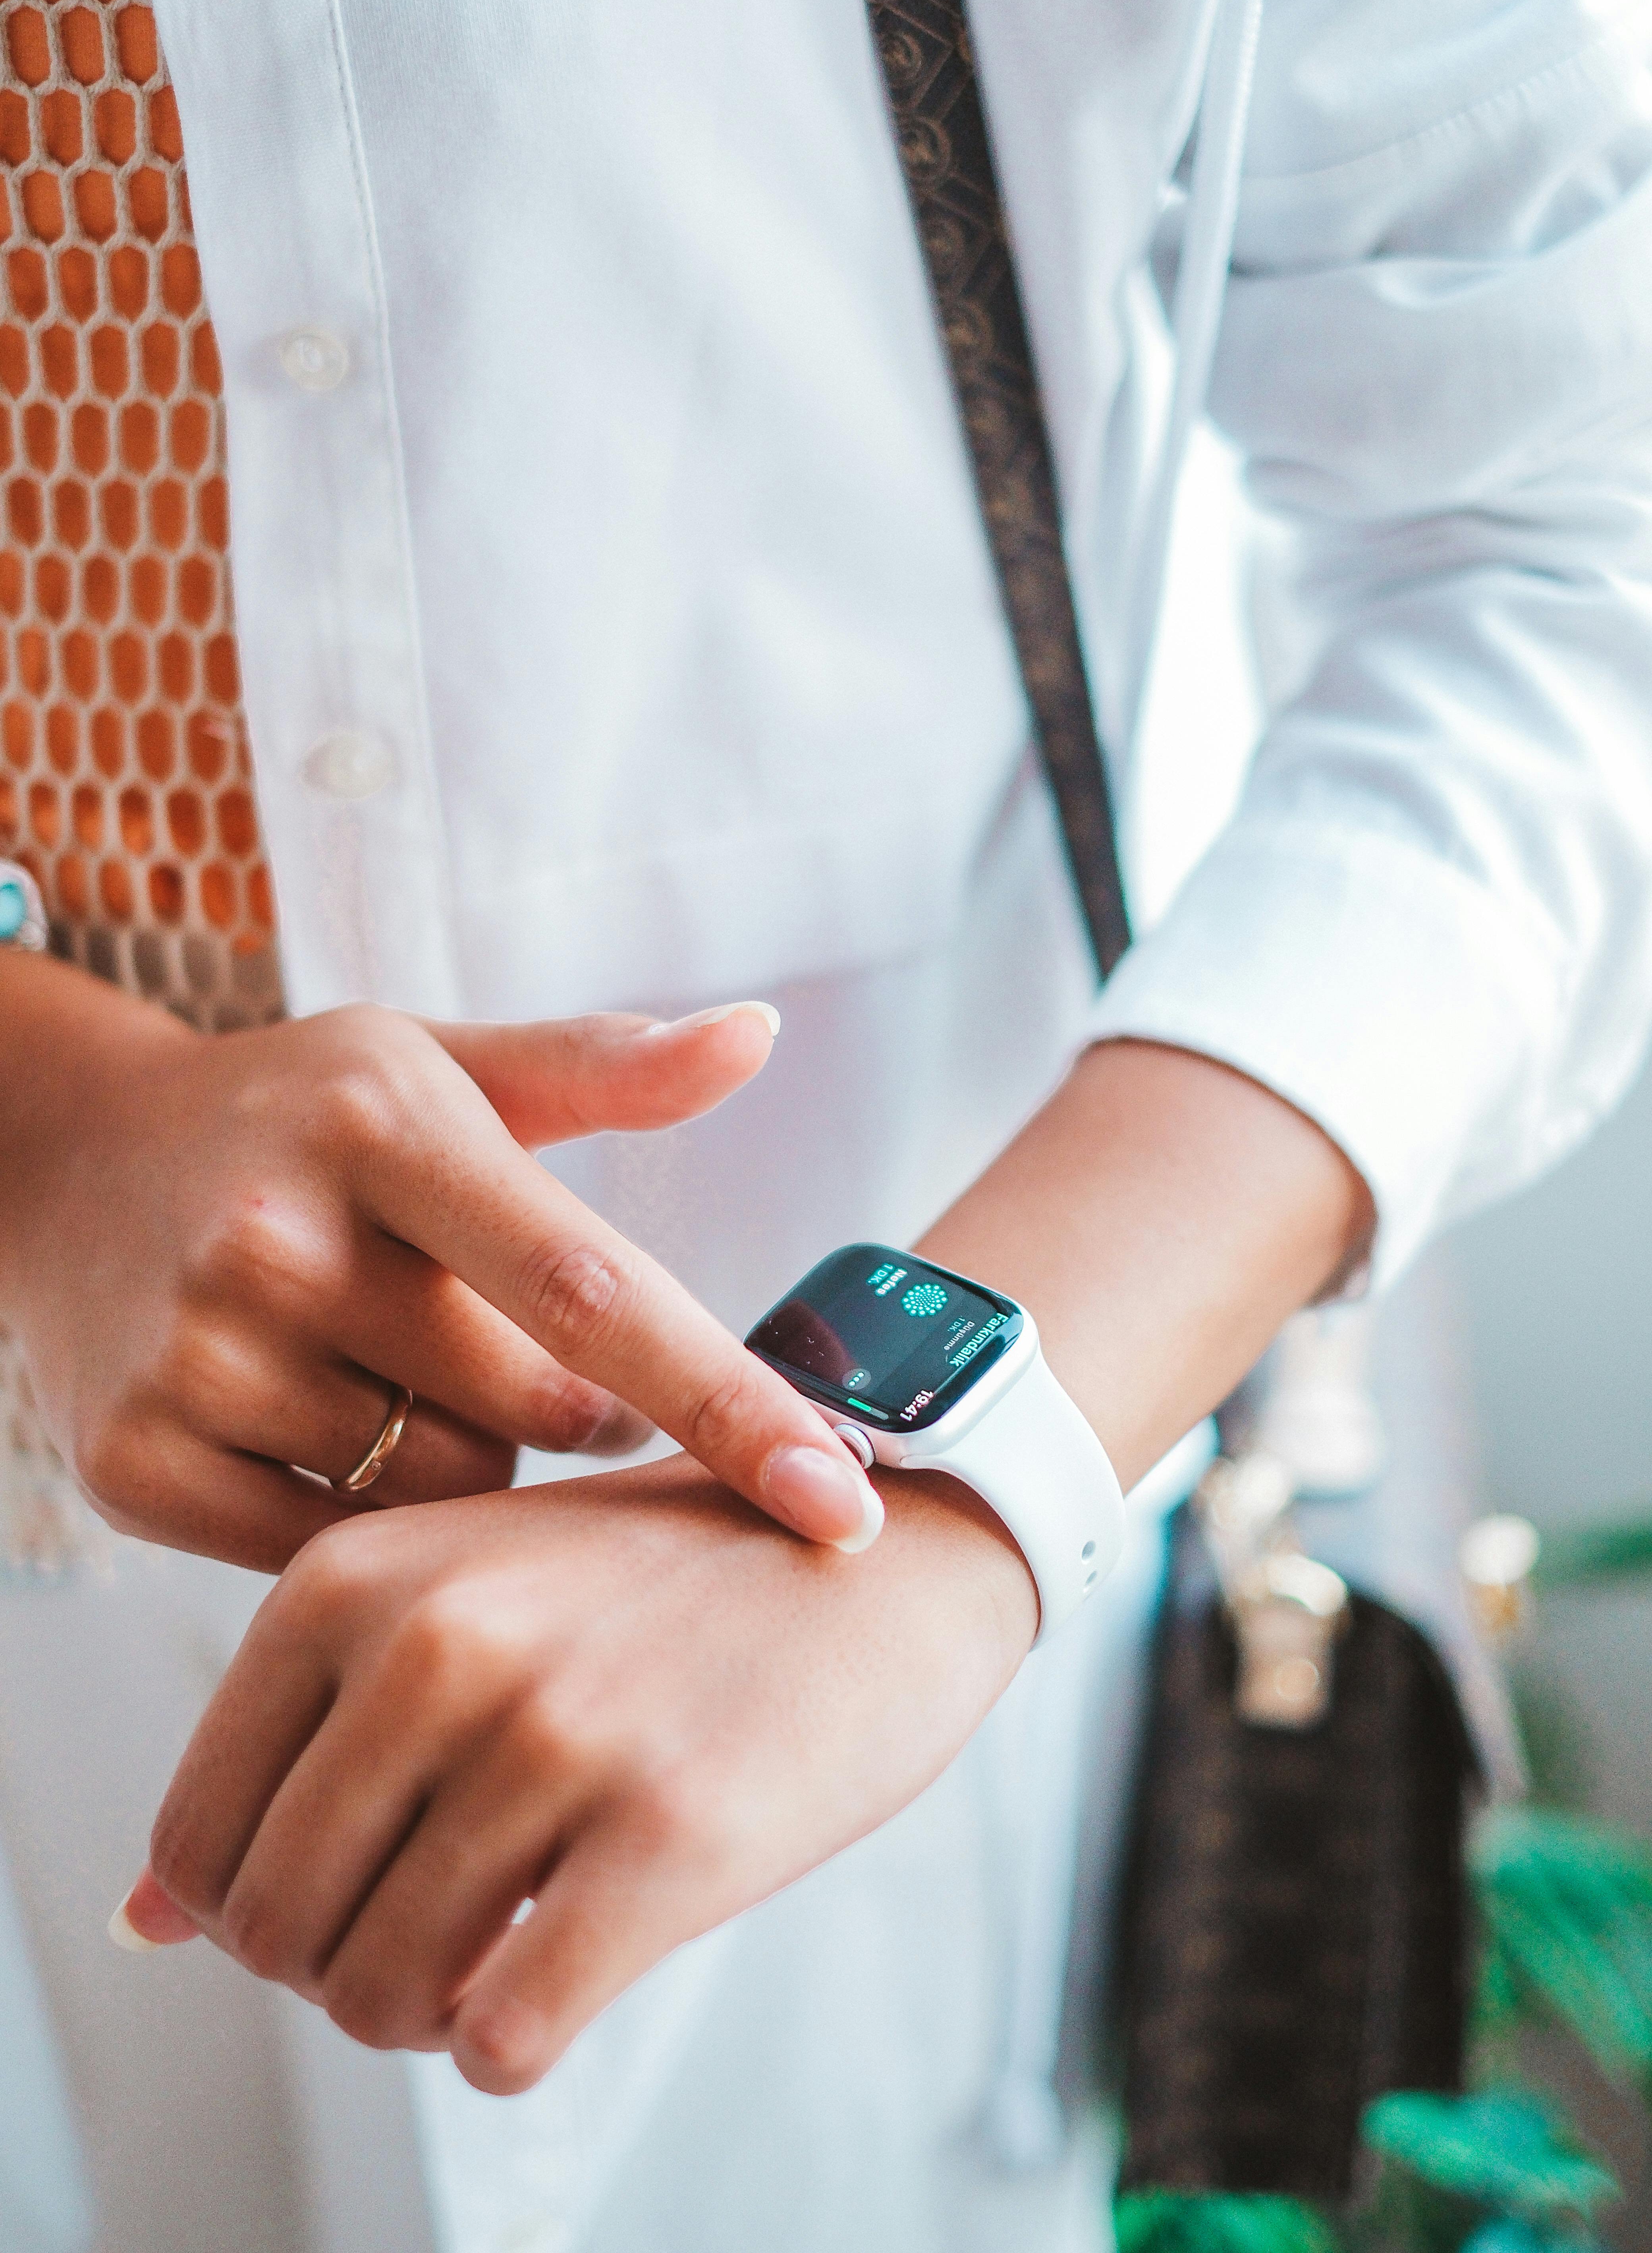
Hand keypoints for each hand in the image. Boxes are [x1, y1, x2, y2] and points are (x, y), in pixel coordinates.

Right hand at [0, 954, 881, 1570]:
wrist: (72, 1162)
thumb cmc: (306, 1114)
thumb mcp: (442, 1061)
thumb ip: (604, 1063)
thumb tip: (760, 1032)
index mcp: (383, 1125)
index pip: (592, 1287)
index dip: (730, 1401)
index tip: (845, 1498)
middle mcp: (278, 1233)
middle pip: (532, 1414)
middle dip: (563, 1407)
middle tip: (490, 1338)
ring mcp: (194, 1356)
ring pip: (441, 1489)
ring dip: (459, 1454)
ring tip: (383, 1363)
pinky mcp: (133, 1463)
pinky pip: (330, 1548)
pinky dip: (358, 1508)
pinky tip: (314, 1419)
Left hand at [117, 1456, 1036, 2089]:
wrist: (893, 1538)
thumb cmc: (665, 1581)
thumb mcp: (455, 1596)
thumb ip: (298, 1739)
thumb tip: (140, 1924)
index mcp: (356, 1578)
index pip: (195, 1839)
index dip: (255, 1908)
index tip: (353, 1890)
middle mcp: (438, 1644)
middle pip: (274, 1931)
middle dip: (340, 1970)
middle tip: (439, 1932)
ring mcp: (555, 1736)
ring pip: (379, 1996)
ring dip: (429, 2012)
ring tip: (503, 1950)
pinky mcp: (670, 1831)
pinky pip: (503, 2036)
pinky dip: (514, 2040)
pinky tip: (568, 1967)